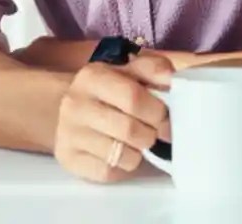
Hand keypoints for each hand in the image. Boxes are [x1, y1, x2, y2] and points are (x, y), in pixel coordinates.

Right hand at [54, 53, 173, 183]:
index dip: (157, 111)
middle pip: (130, 130)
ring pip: (124, 155)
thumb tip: (172, 78)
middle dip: (151, 134)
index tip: (165, 117)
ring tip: (134, 142)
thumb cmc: (108, 92)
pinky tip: (118, 153)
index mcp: (91, 77)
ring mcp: (69, 133)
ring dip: (138, 152)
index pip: (133, 97)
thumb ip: (153, 70)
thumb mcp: (127, 72)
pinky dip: (121, 166)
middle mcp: (75, 104)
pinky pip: (110, 172)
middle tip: (152, 131)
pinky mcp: (70, 159)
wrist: (70, 111)